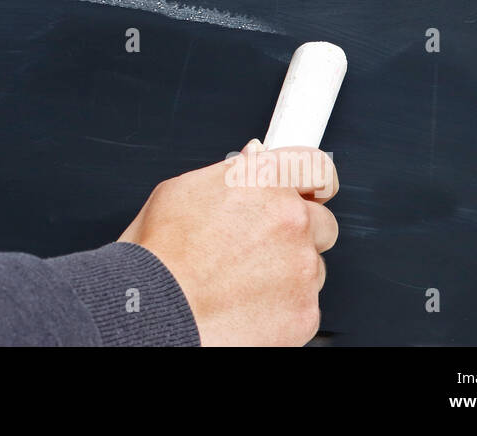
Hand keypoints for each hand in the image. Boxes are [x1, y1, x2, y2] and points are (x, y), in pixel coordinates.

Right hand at [118, 140, 338, 345]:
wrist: (154, 311)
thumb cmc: (158, 256)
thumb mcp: (181, 192)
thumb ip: (230, 176)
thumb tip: (248, 166)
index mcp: (261, 180)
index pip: (315, 166)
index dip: (313, 181)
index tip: (311, 191)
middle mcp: (290, 219)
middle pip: (322, 221)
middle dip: (298, 232)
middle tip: (261, 244)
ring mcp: (302, 267)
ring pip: (313, 266)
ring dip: (289, 271)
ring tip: (241, 280)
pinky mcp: (305, 311)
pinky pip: (305, 304)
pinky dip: (283, 306)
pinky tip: (245, 303)